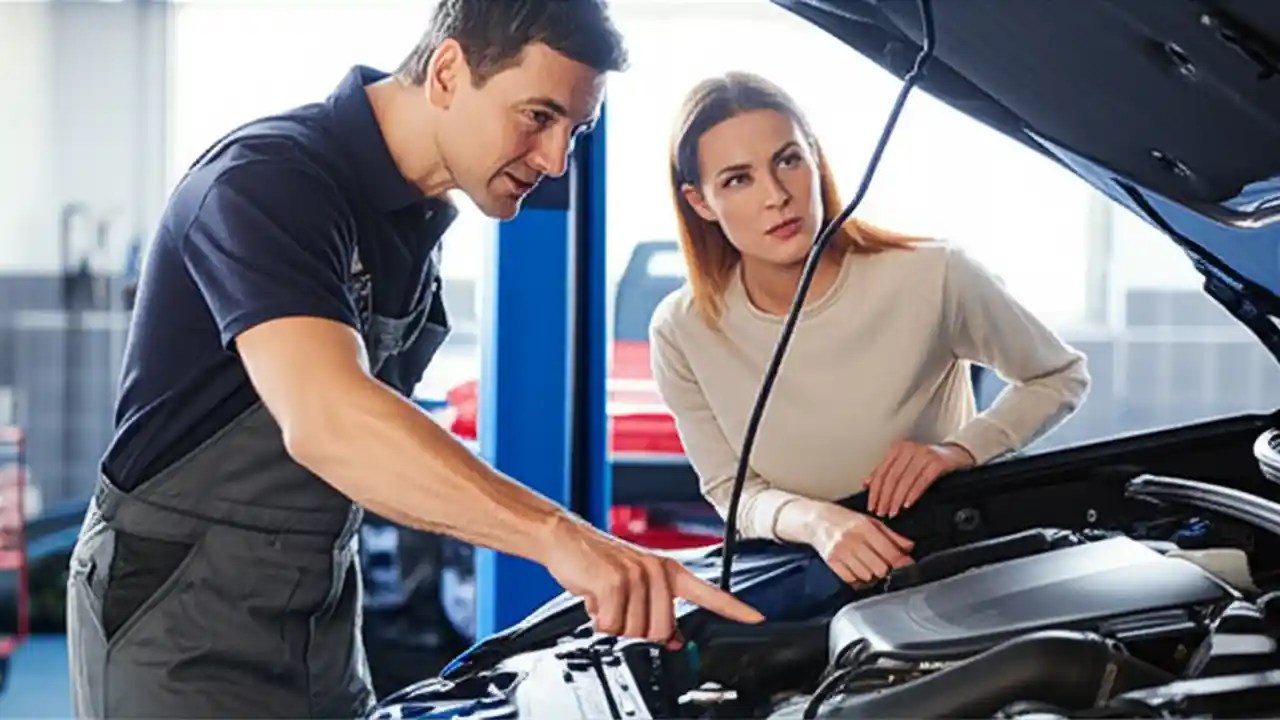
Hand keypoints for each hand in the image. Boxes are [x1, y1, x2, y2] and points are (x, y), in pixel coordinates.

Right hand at [539, 514, 764, 646]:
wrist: (565, 538)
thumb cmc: (597, 562)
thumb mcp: (633, 586)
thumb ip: (657, 611)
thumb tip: (674, 641)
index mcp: (668, 571)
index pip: (708, 593)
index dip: (734, 608)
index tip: (756, 618)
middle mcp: (657, 571)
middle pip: (661, 631)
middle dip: (636, 631)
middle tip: (619, 610)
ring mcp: (638, 575)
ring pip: (636, 631)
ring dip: (614, 625)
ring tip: (606, 601)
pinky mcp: (615, 581)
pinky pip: (613, 625)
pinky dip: (599, 621)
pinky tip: (595, 600)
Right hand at [808, 502, 914, 583]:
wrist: (814, 520)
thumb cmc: (843, 519)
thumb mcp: (868, 520)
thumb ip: (890, 535)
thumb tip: (909, 547)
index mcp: (864, 527)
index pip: (889, 552)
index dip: (901, 561)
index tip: (907, 564)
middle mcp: (852, 540)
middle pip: (880, 567)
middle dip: (886, 567)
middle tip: (884, 563)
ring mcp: (841, 553)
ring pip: (867, 576)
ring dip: (872, 573)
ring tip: (869, 564)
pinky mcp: (832, 563)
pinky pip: (852, 579)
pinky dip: (858, 578)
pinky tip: (858, 569)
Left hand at [864, 440, 974, 517]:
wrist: (957, 455)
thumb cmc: (929, 461)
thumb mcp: (905, 464)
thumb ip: (886, 472)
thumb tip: (866, 483)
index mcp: (898, 448)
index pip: (881, 472)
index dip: (875, 491)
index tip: (871, 506)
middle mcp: (909, 449)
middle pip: (891, 477)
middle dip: (884, 498)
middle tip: (881, 512)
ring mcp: (924, 454)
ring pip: (905, 480)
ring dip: (897, 499)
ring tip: (893, 512)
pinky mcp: (937, 462)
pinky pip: (922, 480)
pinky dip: (913, 494)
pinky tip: (908, 504)